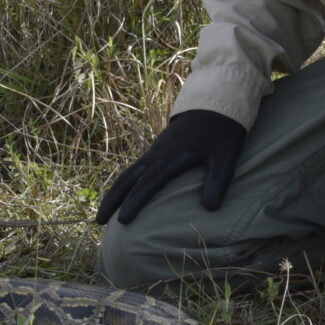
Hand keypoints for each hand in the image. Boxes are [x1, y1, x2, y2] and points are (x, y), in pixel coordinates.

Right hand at [95, 109, 247, 225]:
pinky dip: (125, 183)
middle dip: (111, 200)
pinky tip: (126, 194)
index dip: (134, 202)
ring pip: (128, 173)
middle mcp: (157, 154)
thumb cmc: (222, 131)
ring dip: (115, 192)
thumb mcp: (226, 156)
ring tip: (105, 213)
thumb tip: (209, 208)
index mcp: (172, 157)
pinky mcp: (158, 149)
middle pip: (127, 179)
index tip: (122, 221)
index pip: (148, 183)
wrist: (215, 102)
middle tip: (98, 222)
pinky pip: (135, 168)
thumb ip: (218, 180)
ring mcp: (155, 150)